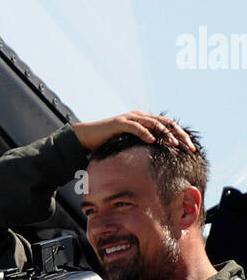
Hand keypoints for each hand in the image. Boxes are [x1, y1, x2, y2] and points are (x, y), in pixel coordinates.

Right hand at [72, 112, 195, 152]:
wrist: (87, 137)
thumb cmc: (108, 144)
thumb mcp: (130, 146)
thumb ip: (143, 149)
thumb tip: (159, 163)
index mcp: (145, 121)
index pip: (168, 125)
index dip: (182, 135)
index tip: (192, 148)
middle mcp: (140, 116)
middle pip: (166, 122)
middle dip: (180, 134)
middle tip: (190, 147)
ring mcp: (130, 118)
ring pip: (154, 123)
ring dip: (166, 134)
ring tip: (175, 144)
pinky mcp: (119, 122)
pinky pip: (135, 126)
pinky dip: (145, 133)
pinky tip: (152, 141)